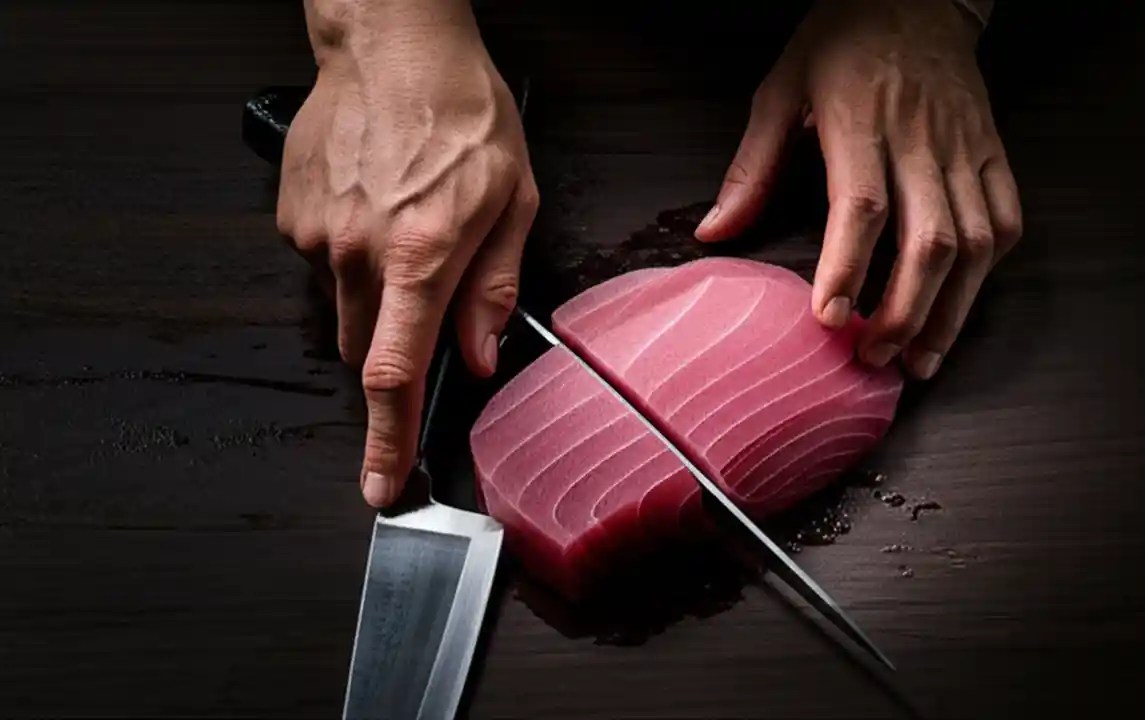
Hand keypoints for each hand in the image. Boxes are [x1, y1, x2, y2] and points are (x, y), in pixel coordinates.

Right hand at [276, 0, 538, 506]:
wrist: (394, 46)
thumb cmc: (462, 112)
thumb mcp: (512, 201)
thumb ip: (493, 288)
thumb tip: (478, 356)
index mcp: (421, 256)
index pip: (395, 373)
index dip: (388, 441)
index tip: (381, 485)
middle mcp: (359, 254)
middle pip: (365, 350)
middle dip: (396, 344)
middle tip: (429, 286)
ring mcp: (316, 235)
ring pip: (343, 307)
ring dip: (375, 291)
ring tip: (406, 223)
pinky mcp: (291, 216)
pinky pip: (322, 263)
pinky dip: (351, 253)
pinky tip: (377, 203)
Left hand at [696, 0, 1021, 379]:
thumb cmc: (843, 40)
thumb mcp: (780, 88)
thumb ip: (752, 165)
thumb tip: (713, 232)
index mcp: (859, 124)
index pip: (860, 205)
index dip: (847, 267)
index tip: (829, 319)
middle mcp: (919, 142)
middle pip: (927, 241)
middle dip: (904, 312)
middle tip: (874, 359)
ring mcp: (964, 150)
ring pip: (973, 243)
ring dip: (950, 311)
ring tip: (921, 360)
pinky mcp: (992, 153)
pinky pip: (1005, 219)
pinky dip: (986, 270)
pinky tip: (961, 304)